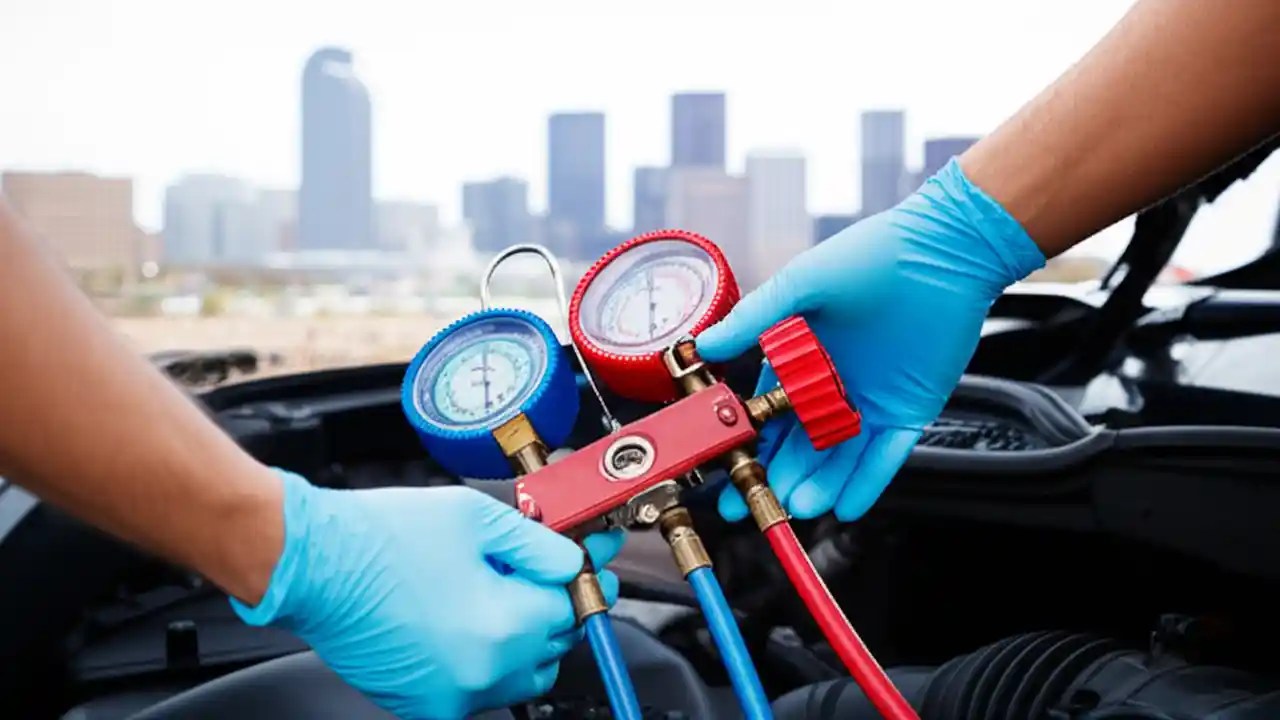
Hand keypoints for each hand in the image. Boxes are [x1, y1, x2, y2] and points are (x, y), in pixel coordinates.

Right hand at [232, 471, 624, 718]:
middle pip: (551, 646)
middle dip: (552, 607)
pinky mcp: (423, 704)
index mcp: (503, 626)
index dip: (584, 578)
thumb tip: (576, 560)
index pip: (574, 607)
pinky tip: (461, 619)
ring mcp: (450, 696)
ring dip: (521, 639)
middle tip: (536, 572)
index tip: (589, 562)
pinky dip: (482, 661)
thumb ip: (538, 545)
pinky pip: (477, 688)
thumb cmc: (382, 535)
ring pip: (519, 674)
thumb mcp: (478, 519)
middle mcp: (481, 673)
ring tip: (494, 594)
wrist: (313, 561)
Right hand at [696, 159, 1044, 520]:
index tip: (724, 467)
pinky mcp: (908, 411)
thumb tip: (705, 344)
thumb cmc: (871, 256)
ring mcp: (870, 402)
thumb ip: (754, 319)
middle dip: (774, 477)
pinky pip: (885, 456)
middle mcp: (831, 385)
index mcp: (800, 357)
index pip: (765, 412)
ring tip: (795, 507)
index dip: (745, 442)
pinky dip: (867, 482)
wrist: (942, 249)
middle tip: (750, 504)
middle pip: (798, 445)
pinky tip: (846, 505)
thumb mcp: (801, 284)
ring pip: (838, 457)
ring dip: (817, 485)